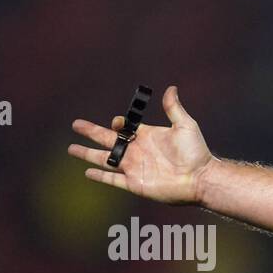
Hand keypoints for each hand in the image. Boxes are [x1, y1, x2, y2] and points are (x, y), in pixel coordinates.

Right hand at [68, 85, 213, 204]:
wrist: (201, 178)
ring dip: (88, 154)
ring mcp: (134, 169)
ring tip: (72, 149)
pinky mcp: (135, 184)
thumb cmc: (196, 153)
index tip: (116, 123)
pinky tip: (87, 173)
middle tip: (75, 125)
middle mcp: (137, 152)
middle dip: (91, 132)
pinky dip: (99, 176)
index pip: (123, 129)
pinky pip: (112, 180)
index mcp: (146, 137)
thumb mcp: (185, 126)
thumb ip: (173, 108)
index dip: (116, 124)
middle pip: (107, 141)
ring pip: (104, 160)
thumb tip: (171, 88)